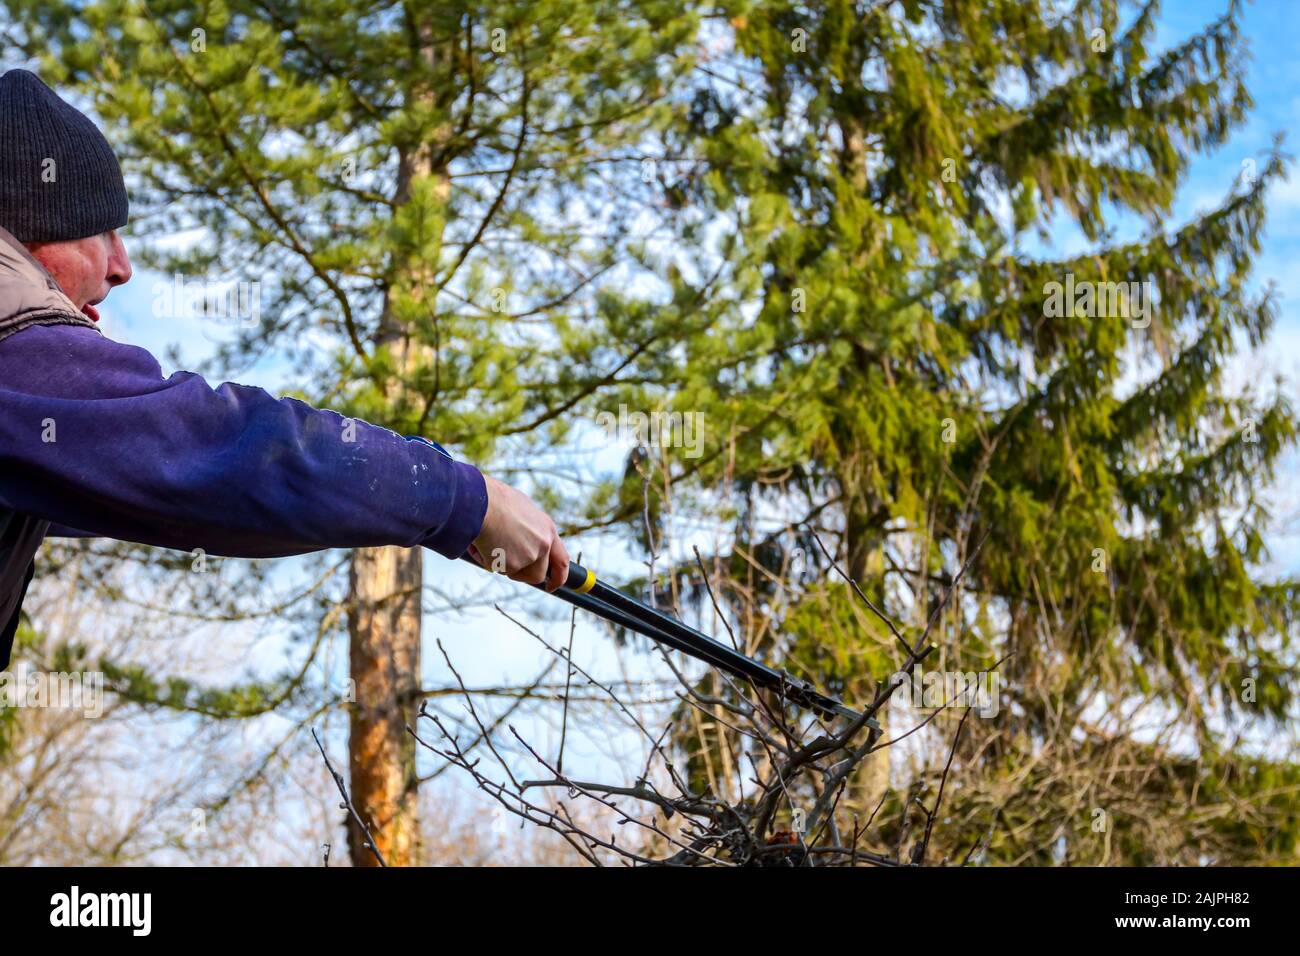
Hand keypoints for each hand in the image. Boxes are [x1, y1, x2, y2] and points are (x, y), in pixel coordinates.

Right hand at [469, 474, 569, 590]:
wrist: (480, 502)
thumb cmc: (496, 500)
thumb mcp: (522, 511)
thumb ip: (529, 529)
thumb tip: (522, 540)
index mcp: (548, 530)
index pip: (562, 561)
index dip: (559, 576)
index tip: (552, 585)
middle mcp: (543, 545)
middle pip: (538, 574)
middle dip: (523, 574)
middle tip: (509, 566)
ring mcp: (528, 556)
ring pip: (515, 574)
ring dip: (504, 566)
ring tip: (491, 543)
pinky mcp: (511, 564)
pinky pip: (496, 568)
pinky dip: (486, 560)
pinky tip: (481, 542)